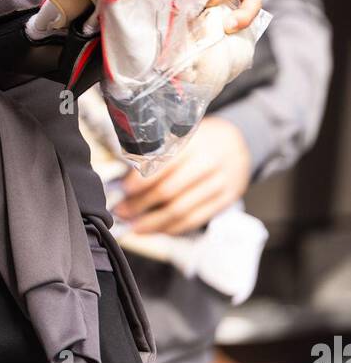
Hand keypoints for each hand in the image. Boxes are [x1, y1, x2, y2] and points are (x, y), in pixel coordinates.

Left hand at [114, 117, 251, 233]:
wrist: (239, 142)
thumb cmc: (203, 137)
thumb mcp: (184, 133)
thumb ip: (160, 149)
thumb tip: (125, 173)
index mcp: (193, 142)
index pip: (163, 165)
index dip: (140, 181)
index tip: (123, 190)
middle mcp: (207, 164)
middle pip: (170, 192)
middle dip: (141, 205)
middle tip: (122, 211)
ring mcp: (219, 184)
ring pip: (182, 211)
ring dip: (154, 223)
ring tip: (135, 226)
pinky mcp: (225, 201)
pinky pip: (196, 220)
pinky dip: (174, 228)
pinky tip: (157, 229)